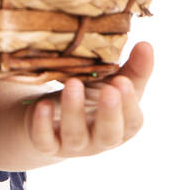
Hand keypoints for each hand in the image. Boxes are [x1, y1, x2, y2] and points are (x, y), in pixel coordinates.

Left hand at [22, 42, 153, 159]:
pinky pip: (45, 141)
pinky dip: (43, 125)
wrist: (53, 117)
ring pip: (75, 135)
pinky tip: (43, 105)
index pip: (131, 122)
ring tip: (72, 84)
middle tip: (109, 89)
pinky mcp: (47, 144)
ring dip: (74, 110)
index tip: (123, 81)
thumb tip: (147, 44)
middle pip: (108, 135)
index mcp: (120, 127)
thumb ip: (133, 70)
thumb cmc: (92, 98)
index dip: (129, 104)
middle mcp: (98, 140)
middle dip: (109, 113)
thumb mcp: (112, 84)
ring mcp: (72, 145)